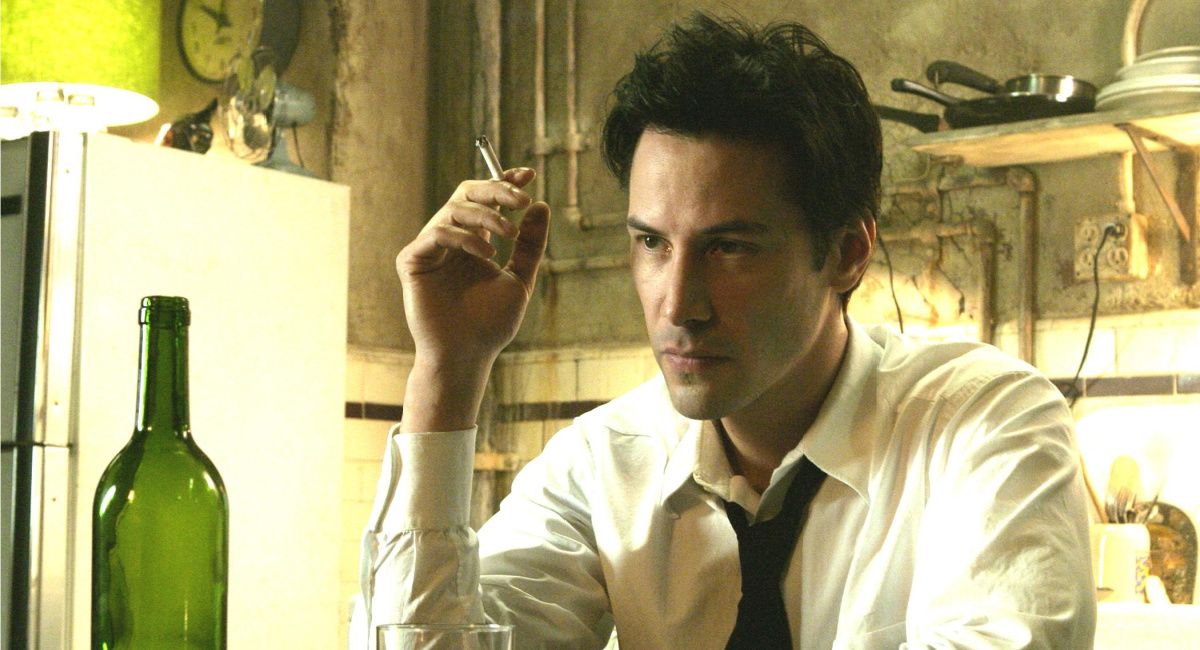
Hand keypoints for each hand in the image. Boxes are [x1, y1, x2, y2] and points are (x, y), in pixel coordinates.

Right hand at [395, 168, 549, 429]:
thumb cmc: (490, 324)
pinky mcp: (412, 261)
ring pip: (453, 210)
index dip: (504, 181)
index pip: (485, 200)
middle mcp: (450, 240)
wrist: (468, 355)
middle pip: (466, 194)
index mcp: (474, 241)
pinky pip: (436, 234)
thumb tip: (540, 205)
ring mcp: (430, 249)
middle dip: (495, 190)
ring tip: (508, 233)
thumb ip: (529, 244)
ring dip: (486, 215)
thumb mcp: (520, 278)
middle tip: (521, 198)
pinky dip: (463, 237)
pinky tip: (486, 254)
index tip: (528, 175)